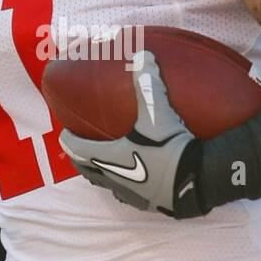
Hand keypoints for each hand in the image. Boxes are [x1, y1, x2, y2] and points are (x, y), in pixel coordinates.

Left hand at [59, 51, 206, 217]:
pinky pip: (131, 195)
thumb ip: (148, 84)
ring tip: (106, 164)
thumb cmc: (168, 147)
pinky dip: (128, 186)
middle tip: (79, 150)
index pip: (77, 149)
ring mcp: (131, 194)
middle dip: (81, 160)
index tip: (65, 134)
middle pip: (88, 171)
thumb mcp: (157, 113)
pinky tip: (139, 179)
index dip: (69, 141)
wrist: (195, 181)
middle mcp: (114, 179)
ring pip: (108, 185)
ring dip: (102, 174)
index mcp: (108, 157)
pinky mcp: (150, 204)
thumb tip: (143, 56)